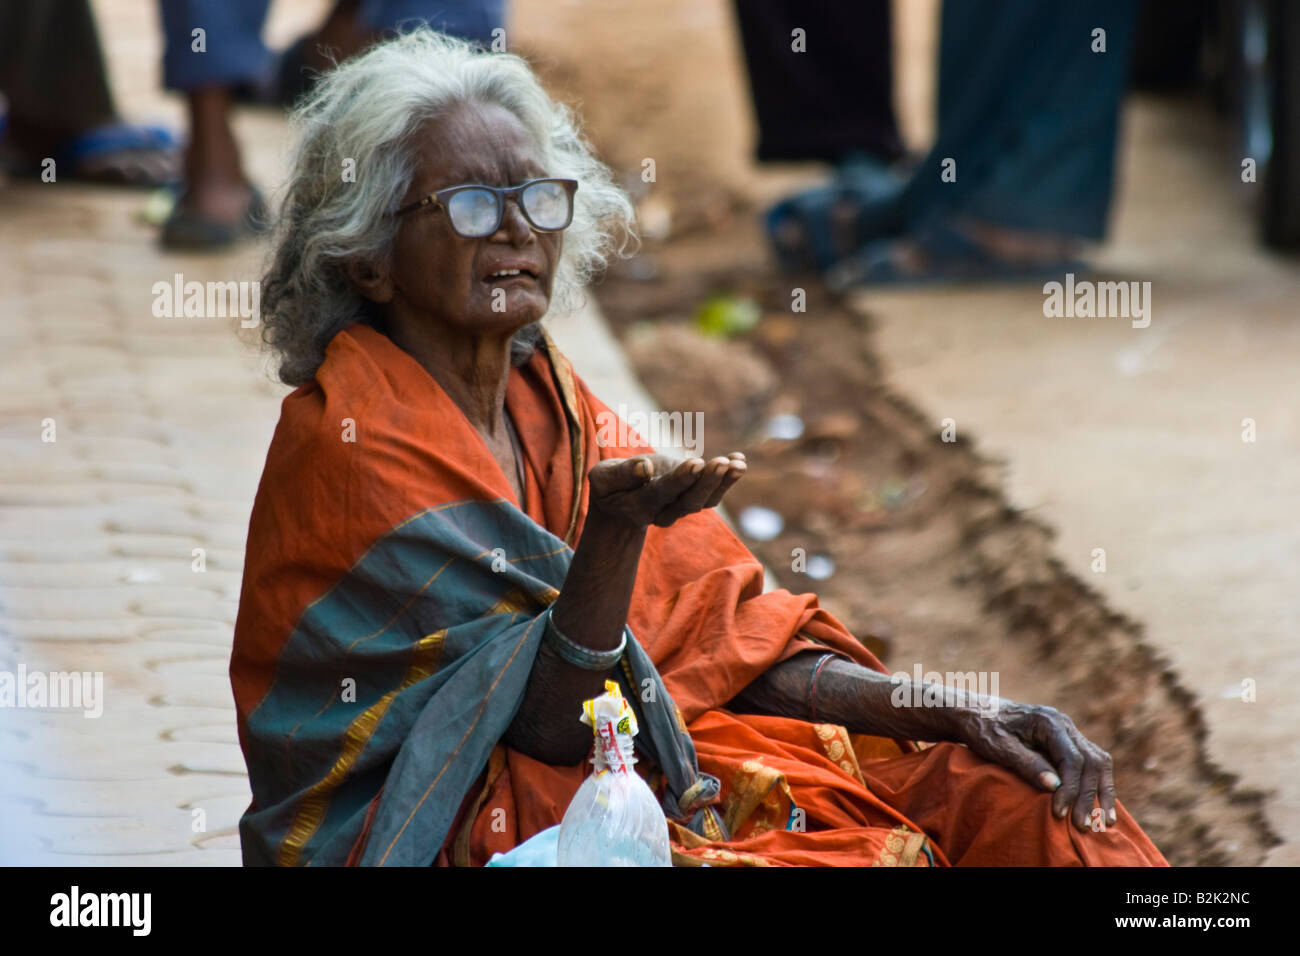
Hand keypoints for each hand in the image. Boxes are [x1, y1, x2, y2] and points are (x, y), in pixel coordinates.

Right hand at [587, 452, 745, 528]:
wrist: (619, 505)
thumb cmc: (609, 487)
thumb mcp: (603, 478)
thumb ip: (622, 474)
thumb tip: (646, 467)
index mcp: (640, 505)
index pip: (662, 493)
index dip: (680, 480)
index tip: (695, 462)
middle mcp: (664, 511)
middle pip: (689, 501)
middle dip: (707, 481)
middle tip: (722, 462)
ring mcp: (681, 507)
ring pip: (705, 500)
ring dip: (723, 482)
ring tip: (738, 463)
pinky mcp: (692, 498)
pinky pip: (713, 493)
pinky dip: (728, 478)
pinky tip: (740, 460)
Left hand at [955, 700, 1116, 831]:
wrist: (975, 712)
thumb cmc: (983, 729)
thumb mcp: (998, 747)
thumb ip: (1026, 764)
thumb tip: (1054, 786)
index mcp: (1048, 721)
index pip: (1072, 759)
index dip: (1070, 789)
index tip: (1060, 813)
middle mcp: (1064, 724)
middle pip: (1091, 762)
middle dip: (1089, 796)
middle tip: (1082, 826)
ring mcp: (1068, 731)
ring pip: (1098, 762)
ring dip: (1102, 792)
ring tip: (1106, 822)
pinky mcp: (1067, 742)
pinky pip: (1092, 763)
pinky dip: (1098, 784)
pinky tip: (1101, 807)